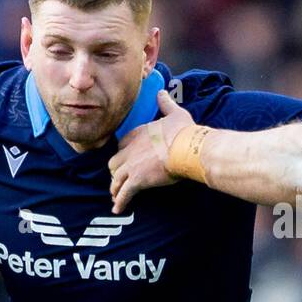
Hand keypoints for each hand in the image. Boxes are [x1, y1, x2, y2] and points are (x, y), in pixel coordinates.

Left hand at [108, 88, 195, 212]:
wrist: (187, 148)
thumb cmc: (184, 132)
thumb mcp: (175, 113)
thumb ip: (166, 103)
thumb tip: (163, 92)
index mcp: (137, 134)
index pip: (122, 145)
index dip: (124, 154)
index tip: (127, 160)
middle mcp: (129, 149)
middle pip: (114, 163)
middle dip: (116, 172)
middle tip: (119, 181)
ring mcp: (131, 166)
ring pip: (115, 179)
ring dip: (115, 188)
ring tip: (116, 197)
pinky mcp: (136, 180)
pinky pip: (123, 193)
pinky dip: (120, 202)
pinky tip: (118, 209)